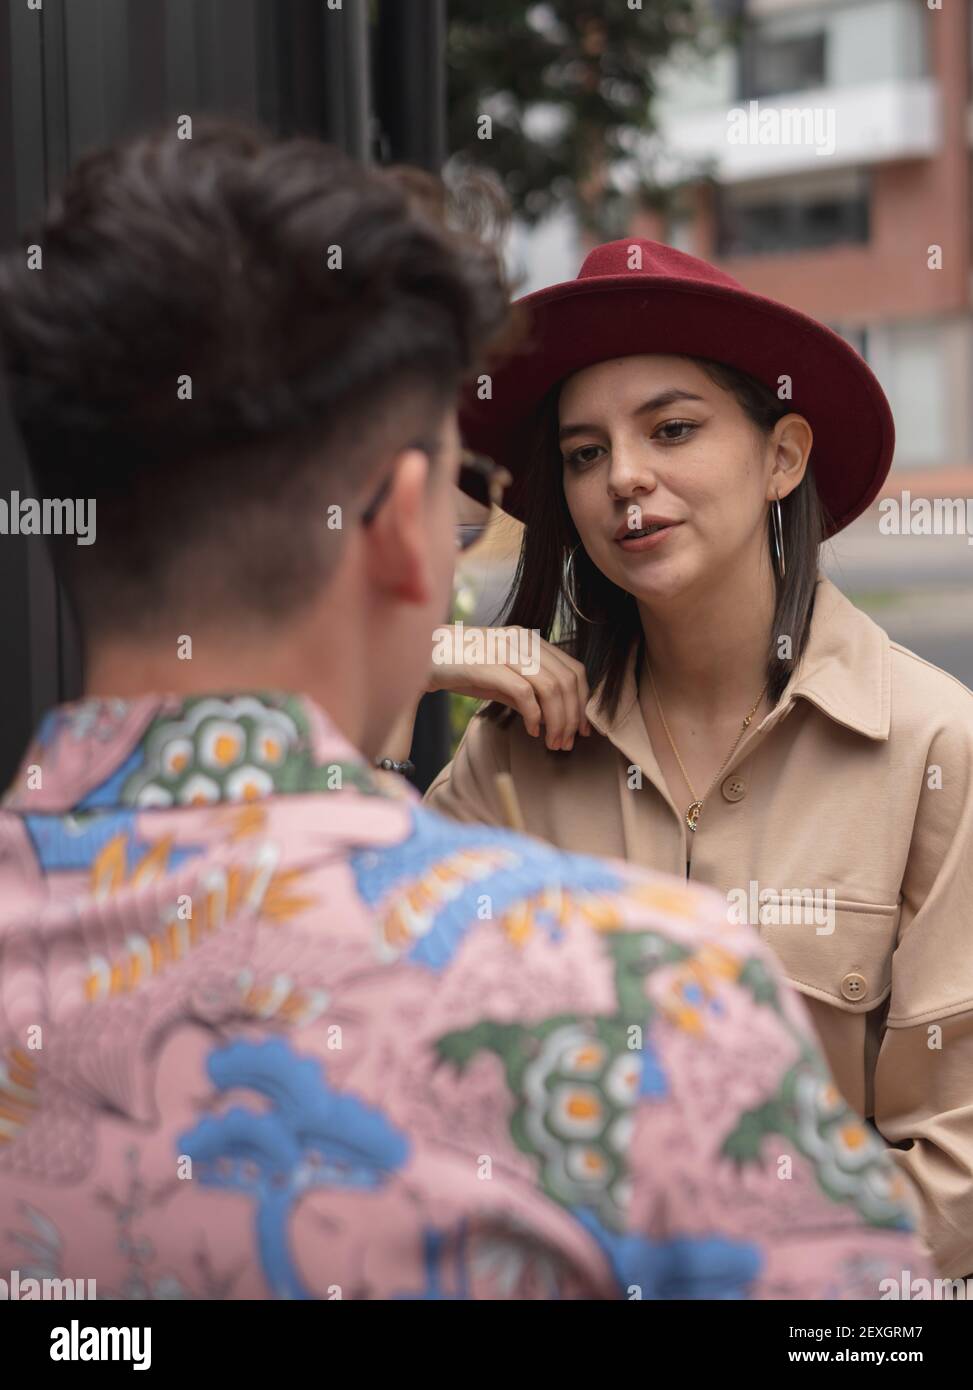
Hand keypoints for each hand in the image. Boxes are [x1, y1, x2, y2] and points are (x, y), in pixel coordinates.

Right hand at [426, 627, 590, 750]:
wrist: (421, 656)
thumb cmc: (459, 667)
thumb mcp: (499, 678)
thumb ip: (525, 692)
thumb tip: (547, 718)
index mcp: (530, 640)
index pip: (574, 669)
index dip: (583, 701)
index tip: (582, 729)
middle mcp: (523, 640)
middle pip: (568, 680)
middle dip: (572, 717)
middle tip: (567, 742)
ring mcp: (506, 649)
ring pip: (551, 687)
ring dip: (557, 720)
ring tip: (551, 742)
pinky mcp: (489, 664)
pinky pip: (524, 692)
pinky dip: (534, 715)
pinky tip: (530, 730)